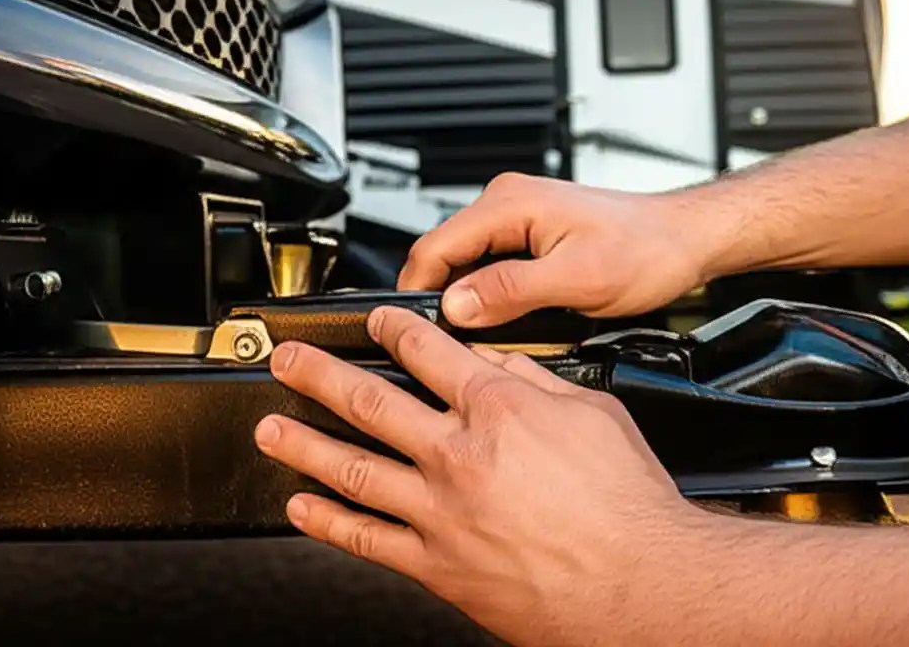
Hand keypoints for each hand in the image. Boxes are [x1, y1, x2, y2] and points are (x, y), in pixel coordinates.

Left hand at [253, 306, 720, 646]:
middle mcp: (459, 454)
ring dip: (303, 443)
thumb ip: (540, 381)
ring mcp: (440, 511)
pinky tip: (301, 506)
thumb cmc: (628, 507)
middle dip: (318, 373)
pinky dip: (328, 522)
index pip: (427, 351)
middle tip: (287, 359)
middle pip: (370, 400)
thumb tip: (502, 361)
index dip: (392, 328)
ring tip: (269, 427)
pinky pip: (367, 539)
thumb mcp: (598, 414)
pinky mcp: (436, 563)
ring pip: (353, 466)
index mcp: (500, 408)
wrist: (639, 586)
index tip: (373, 322)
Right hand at [397, 173, 722, 327]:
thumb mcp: (577, 279)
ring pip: (465, 264)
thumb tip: (456, 305)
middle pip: (444, 256)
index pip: (433, 247)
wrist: (685, 239)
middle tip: (447, 344)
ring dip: (466, 299)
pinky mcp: (531, 235)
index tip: (413, 331)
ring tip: (479, 335)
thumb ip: (510, 290)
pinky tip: (504, 319)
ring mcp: (518, 218)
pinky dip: (488, 295)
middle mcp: (507, 203)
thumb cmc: (648, 249)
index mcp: (510, 203)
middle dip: (440, 300)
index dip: (416, 292)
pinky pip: (489, 267)